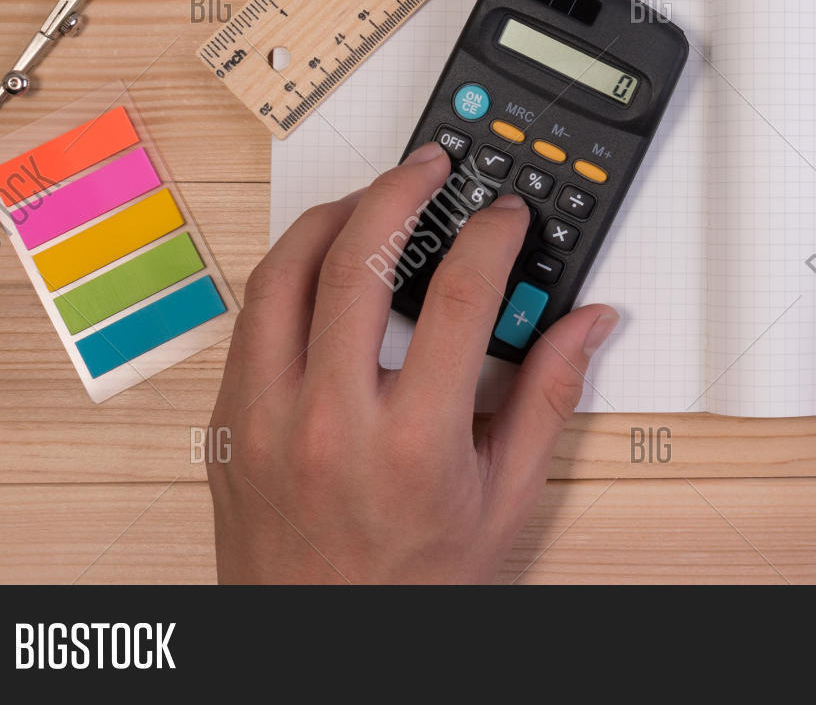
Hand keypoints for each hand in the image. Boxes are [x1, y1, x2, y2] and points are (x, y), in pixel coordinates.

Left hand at [208, 141, 618, 582]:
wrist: (322, 649)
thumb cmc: (415, 586)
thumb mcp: (507, 500)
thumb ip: (549, 399)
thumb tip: (588, 325)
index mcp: (411, 444)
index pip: (456, 298)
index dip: (491, 237)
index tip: (506, 216)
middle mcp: (327, 424)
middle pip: (355, 260)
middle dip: (399, 190)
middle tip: (430, 166)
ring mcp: (263, 422)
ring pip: (283, 276)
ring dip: (331, 219)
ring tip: (372, 198)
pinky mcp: (228, 425)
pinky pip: (250, 321)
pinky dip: (289, 274)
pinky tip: (323, 265)